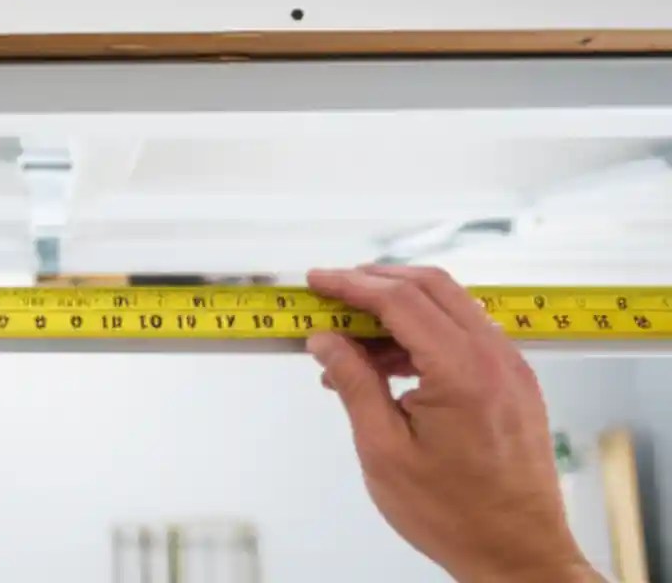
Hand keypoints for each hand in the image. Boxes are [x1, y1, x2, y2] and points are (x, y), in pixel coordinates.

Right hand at [305, 265, 602, 582]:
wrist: (518, 555)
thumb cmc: (454, 515)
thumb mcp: (384, 451)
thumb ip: (355, 383)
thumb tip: (326, 340)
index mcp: (464, 372)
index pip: (400, 301)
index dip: (351, 284)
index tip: (316, 282)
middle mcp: (496, 358)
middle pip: (430, 287)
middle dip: (375, 281)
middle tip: (330, 293)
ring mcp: (510, 367)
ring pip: (449, 306)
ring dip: (398, 308)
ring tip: (349, 342)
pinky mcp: (513, 381)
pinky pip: (464, 334)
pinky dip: (422, 333)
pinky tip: (386, 363)